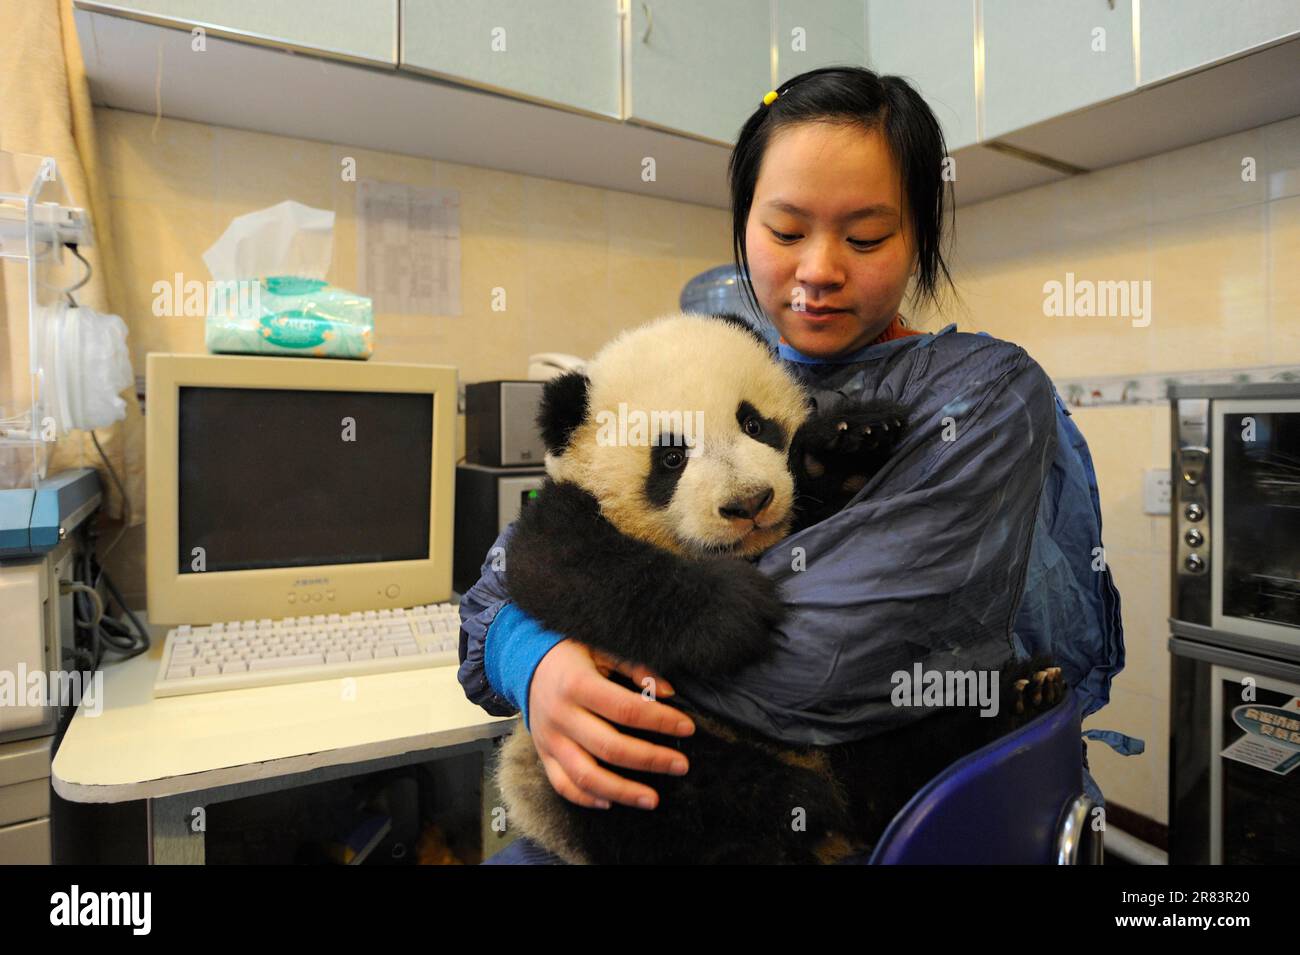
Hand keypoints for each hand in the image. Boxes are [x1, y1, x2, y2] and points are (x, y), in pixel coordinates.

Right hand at [527, 639, 694, 810]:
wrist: (525, 662)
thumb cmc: (571, 653)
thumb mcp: (601, 648)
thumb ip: (634, 667)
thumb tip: (668, 692)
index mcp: (577, 684)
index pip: (626, 709)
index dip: (659, 720)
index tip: (686, 728)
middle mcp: (561, 715)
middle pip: (610, 747)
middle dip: (650, 759)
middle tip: (680, 765)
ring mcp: (550, 739)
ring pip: (586, 776)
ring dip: (623, 791)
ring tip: (652, 799)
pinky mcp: (544, 754)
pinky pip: (563, 785)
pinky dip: (587, 798)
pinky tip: (611, 802)